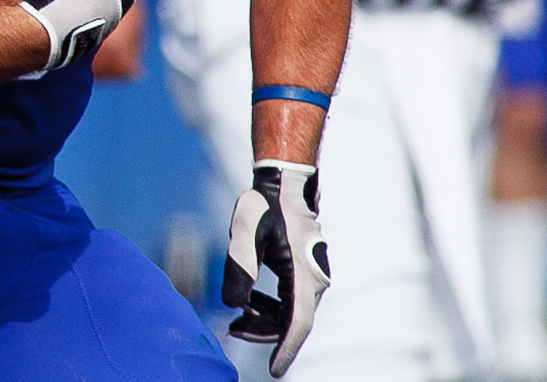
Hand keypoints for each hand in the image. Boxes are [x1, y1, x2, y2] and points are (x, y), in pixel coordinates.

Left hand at [224, 160, 329, 376]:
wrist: (285, 184)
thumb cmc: (265, 205)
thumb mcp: (245, 233)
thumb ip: (238, 267)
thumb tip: (233, 304)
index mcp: (302, 274)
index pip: (297, 324)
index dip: (286, 349)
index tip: (274, 371)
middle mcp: (313, 280)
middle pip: (292, 323)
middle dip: (265, 334)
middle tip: (233, 330)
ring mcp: (312, 277)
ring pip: (291, 314)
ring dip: (266, 321)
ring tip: (237, 319)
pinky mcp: (305, 273)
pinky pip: (291, 302)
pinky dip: (271, 309)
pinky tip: (249, 302)